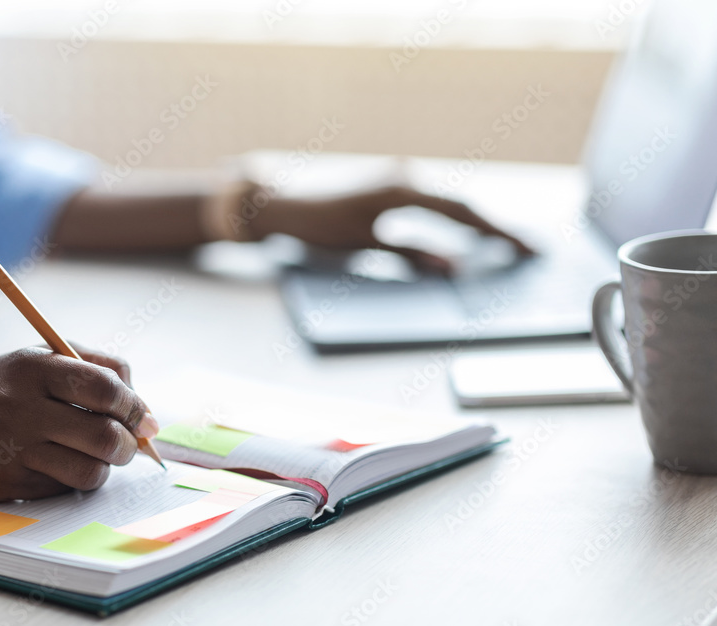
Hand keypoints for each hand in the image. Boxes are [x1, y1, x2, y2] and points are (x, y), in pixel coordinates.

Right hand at [0, 344, 158, 500]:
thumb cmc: (3, 386)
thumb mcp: (44, 358)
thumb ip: (101, 371)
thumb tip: (148, 417)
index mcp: (33, 368)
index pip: (104, 388)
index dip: (134, 406)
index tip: (143, 418)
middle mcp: (18, 408)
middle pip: (103, 437)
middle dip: (128, 445)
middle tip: (127, 444)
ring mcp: (7, 449)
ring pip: (89, 472)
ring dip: (103, 467)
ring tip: (92, 454)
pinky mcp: (0, 485)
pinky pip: (61, 490)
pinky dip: (69, 479)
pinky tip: (52, 463)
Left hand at [254, 185, 534, 274]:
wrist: (276, 198)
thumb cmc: (315, 224)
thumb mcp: (364, 246)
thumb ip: (411, 257)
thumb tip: (453, 269)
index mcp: (402, 190)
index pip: (462, 214)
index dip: (498, 234)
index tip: (526, 249)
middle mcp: (405, 175)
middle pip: (462, 205)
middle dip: (496, 229)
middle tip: (530, 250)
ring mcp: (397, 174)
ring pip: (447, 201)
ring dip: (475, 222)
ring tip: (507, 244)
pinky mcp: (388, 180)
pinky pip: (430, 199)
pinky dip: (451, 217)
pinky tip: (465, 232)